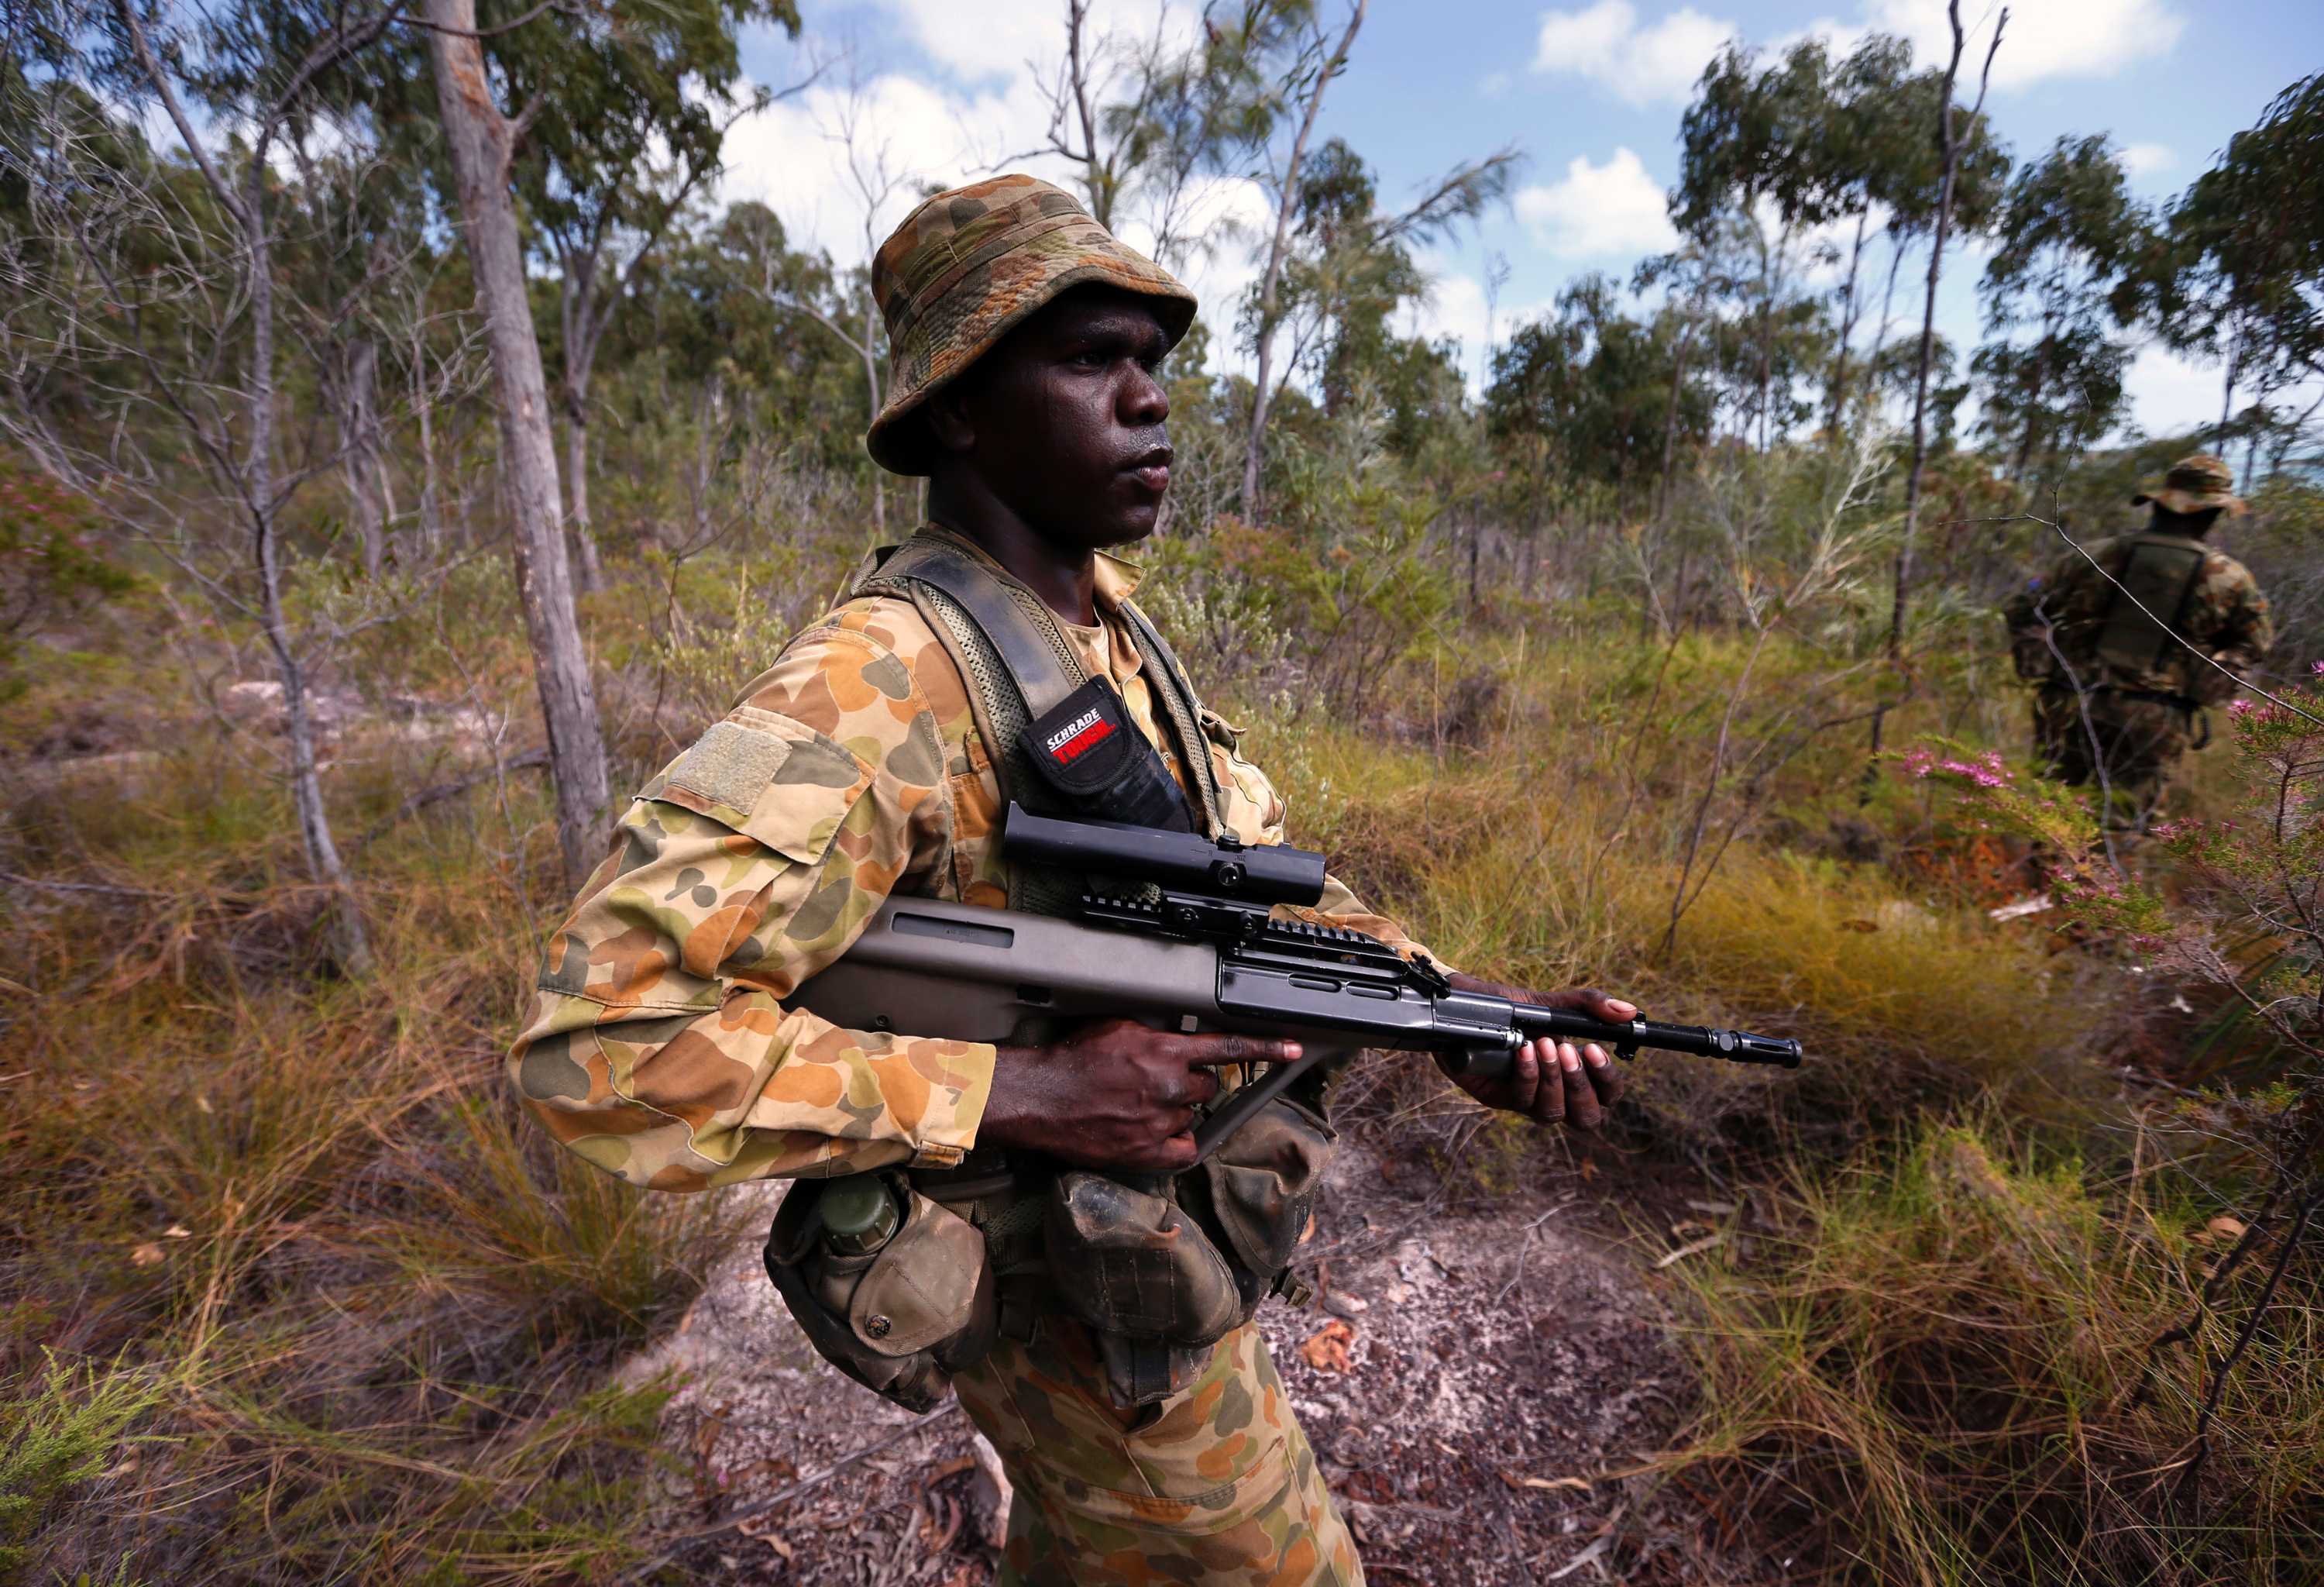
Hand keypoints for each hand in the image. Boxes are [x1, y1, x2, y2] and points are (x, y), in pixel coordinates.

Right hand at [979, 1019, 1300, 1171]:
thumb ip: (1156, 1032)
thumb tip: (1177, 1036)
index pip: (1228, 1048)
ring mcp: (1159, 1123)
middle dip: (1188, 1082)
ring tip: (1140, 1104)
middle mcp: (1169, 1087)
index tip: (1291, 1050)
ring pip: (1191, 1116)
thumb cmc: (1071, 1060)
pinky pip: (1182, 1149)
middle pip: (1206, 1086)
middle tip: (1158, 1081)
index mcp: (1165, 1052)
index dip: (1265, 1049)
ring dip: (1175, 1111)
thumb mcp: (1117, 1027)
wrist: (1040, 1097)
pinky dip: (1176, 1141)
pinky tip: (1157, 1132)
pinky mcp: (1146, 1152)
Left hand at [1437, 975, 1632, 1132]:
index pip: (1606, 1096)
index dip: (1608, 1082)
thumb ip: (1589, 1006)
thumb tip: (1629, 1011)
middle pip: (1586, 1118)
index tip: (1597, 1050)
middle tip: (1571, 1051)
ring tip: (1545, 1044)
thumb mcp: (1551, 1003)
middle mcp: (1553, 1092)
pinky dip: (1527, 1074)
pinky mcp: (1498, 1097)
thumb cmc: (1509, 1008)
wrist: (1461, 1005)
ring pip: (1552, 1114)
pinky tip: (1523, 1050)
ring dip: (1553, 1079)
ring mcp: (1526, 1098)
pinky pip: (1521, 1099)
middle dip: (1582, 1087)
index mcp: (1573, 1072)